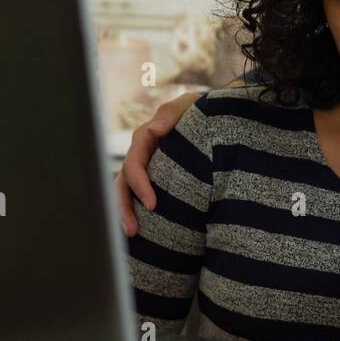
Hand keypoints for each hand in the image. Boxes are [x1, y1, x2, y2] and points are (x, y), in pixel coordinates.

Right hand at [115, 91, 201, 235]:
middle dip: (124, 207)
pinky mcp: (156, 178)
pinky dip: (137, 211)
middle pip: (124, 183)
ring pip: (127, 192)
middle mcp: (142, 154)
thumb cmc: (200, 110)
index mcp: (145, 139)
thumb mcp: (188, 105)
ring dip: (126, 213)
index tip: (153, 205)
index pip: (134, 164)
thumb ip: (171, 114)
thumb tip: (153, 130)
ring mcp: (147, 167)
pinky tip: (143, 232)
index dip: (140, 185)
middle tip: (133, 231)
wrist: (215, 117)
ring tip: (132, 235)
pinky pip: (139, 196)